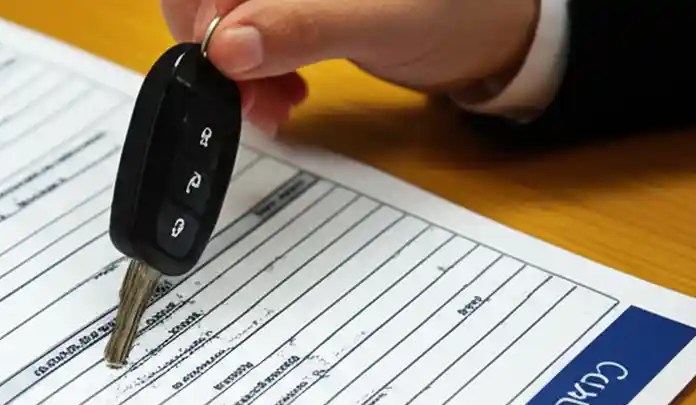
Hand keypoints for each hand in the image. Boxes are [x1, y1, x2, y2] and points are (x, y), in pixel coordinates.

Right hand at [161, 0, 539, 133]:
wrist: (496, 31)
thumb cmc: (459, 11)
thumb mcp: (385, 22)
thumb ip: (306, 28)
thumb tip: (227, 48)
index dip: (200, 13)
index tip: (222, 64)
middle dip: (214, 49)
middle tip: (251, 98)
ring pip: (217, 19)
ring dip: (230, 72)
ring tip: (274, 105)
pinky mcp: (286, 8)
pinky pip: (240, 37)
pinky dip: (249, 73)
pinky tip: (283, 92)